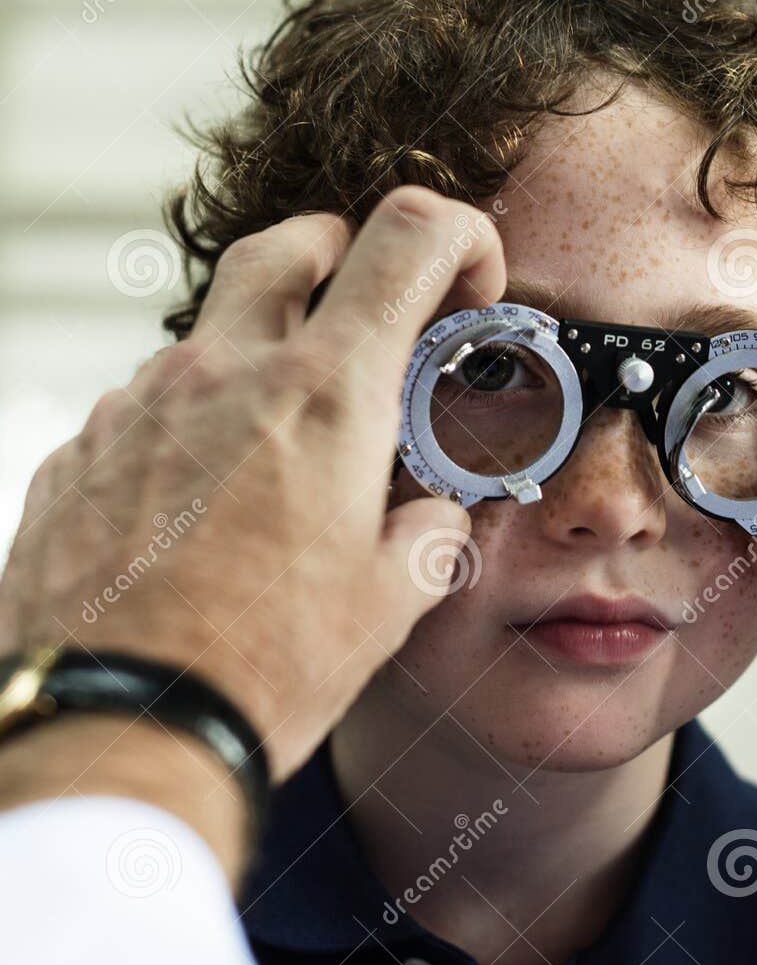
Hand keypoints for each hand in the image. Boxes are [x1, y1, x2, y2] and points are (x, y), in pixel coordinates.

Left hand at [0, 189, 504, 782]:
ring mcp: (139, 407)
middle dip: (341, 251)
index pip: (405, 238)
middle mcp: (225, 375)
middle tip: (367, 305)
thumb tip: (432, 517)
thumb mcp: (386, 607)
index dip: (456, 233)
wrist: (117, 730)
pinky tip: (202, 510)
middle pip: (288, 244)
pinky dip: (189, 429)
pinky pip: (145, 408)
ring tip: (279, 454)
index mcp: (324, 396)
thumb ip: (427, 537)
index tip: (469, 278)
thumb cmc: (260, 670)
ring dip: (256, 360)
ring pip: (209, 335)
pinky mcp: (80, 454)